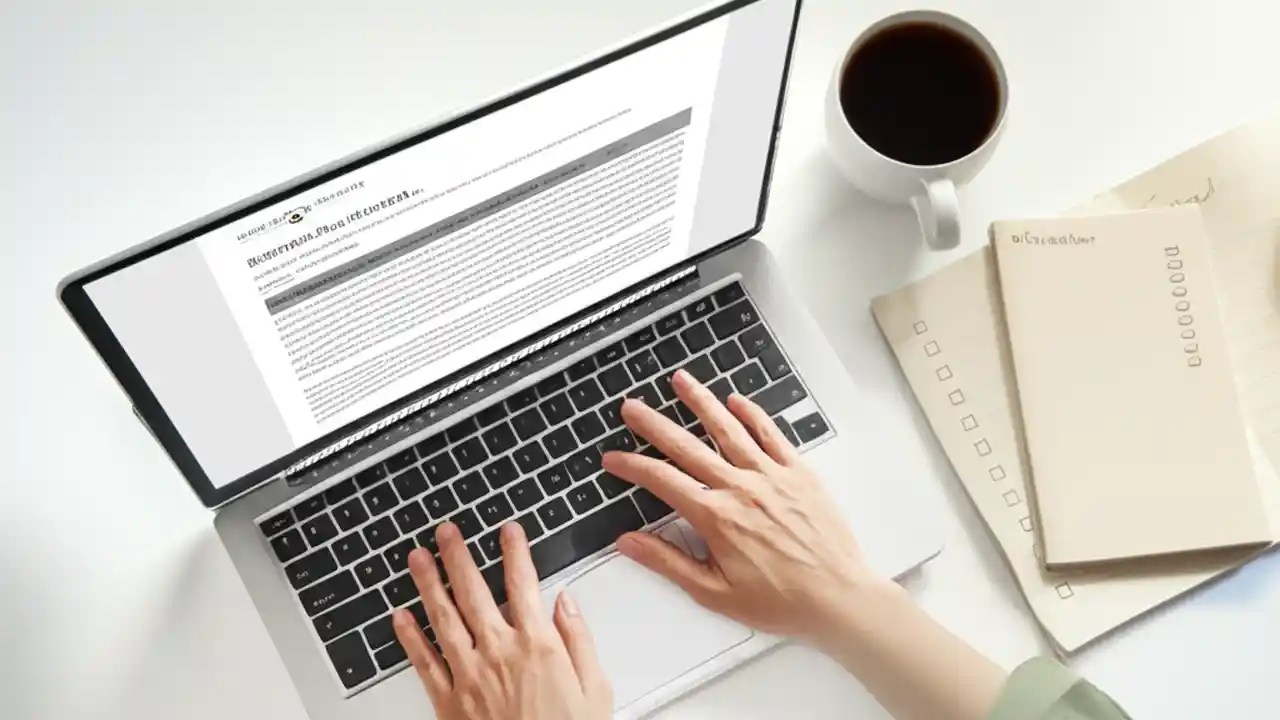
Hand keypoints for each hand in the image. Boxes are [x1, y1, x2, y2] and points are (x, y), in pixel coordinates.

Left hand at [392, 522, 611, 719]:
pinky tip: (400, 617)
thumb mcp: (596, 690)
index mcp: (538, 646)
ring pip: (442, 618)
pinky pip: (424, 662)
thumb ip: (580, 642)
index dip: (515, 552)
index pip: (523, 583)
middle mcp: (499, 653)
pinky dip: (409, 637)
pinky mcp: (449, 702)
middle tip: (446, 532)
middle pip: (473, 592)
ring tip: (417, 558)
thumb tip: (567, 604)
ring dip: (427, 583)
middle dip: (458, 556)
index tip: (508, 531)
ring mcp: (470, 676)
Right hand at [601, 369, 892, 645]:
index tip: (613, 458)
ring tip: (680, 380)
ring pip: (728, 428)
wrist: (839, 598)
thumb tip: (629, 542)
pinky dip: (751, 414)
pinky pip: (771, 434)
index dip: (632, 466)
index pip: (662, 481)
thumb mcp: (714, 592)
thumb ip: (668, 562)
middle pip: (686, 446)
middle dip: (653, 424)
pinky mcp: (799, 473)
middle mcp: (742, 488)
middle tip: (631, 407)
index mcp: (717, 517)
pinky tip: (736, 401)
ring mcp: (772, 476)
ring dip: (700, 402)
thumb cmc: (782, 601)